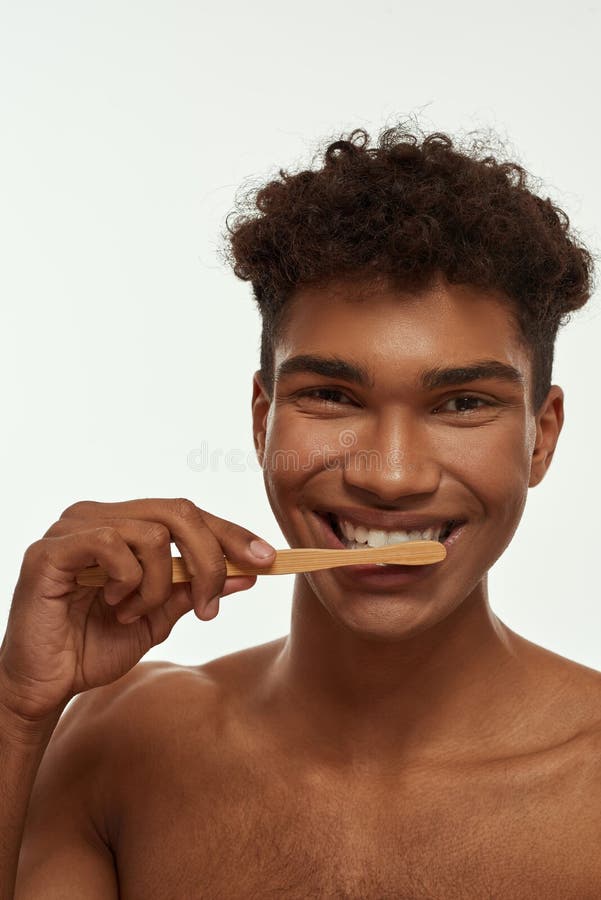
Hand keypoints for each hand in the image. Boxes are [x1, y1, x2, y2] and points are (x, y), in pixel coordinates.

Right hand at [0, 498, 274, 720]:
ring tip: (135, 612)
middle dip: (209, 559)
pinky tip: (113, 604)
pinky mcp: (52, 549)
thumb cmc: (95, 645)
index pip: (188, 514)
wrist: (45, 684)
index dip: (231, 534)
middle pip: (179, 512)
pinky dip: (127, 581)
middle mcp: (100, 515)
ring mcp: (74, 527)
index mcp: (125, 524)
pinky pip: (112, 544)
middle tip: (207, 607)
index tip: (268, 559)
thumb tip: (249, 571)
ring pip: (152, 532)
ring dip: (158, 584)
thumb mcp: (160, 616)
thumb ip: (196, 589)